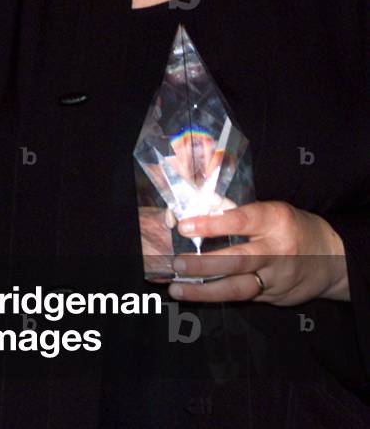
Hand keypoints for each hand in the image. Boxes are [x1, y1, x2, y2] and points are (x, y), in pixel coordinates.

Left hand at [165, 201, 349, 305]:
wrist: (331, 259)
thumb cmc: (291, 227)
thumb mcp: (271, 211)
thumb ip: (238, 212)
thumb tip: (197, 212)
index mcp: (275, 220)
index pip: (240, 221)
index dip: (211, 224)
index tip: (184, 226)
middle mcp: (277, 250)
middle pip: (237, 260)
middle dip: (203, 264)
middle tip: (176, 264)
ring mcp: (277, 278)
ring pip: (238, 288)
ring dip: (204, 290)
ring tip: (177, 289)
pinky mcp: (274, 298)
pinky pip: (243, 298)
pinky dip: (217, 297)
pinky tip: (196, 295)